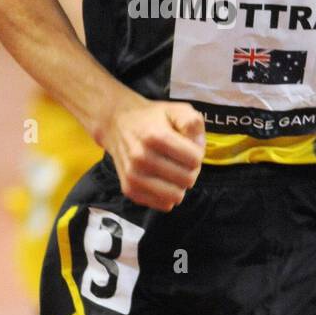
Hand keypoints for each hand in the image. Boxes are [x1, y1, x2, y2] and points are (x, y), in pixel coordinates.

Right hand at [103, 94, 205, 209]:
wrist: (117, 124)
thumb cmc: (153, 118)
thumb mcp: (177, 109)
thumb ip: (193, 123)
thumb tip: (198, 146)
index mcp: (156, 136)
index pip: (195, 159)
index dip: (197, 153)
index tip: (188, 146)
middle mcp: (141, 157)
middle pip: (188, 179)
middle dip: (190, 170)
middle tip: (181, 160)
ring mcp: (133, 176)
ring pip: (176, 196)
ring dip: (180, 185)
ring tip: (173, 170)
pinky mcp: (129, 189)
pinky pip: (163, 205)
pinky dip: (168, 195)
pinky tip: (162, 180)